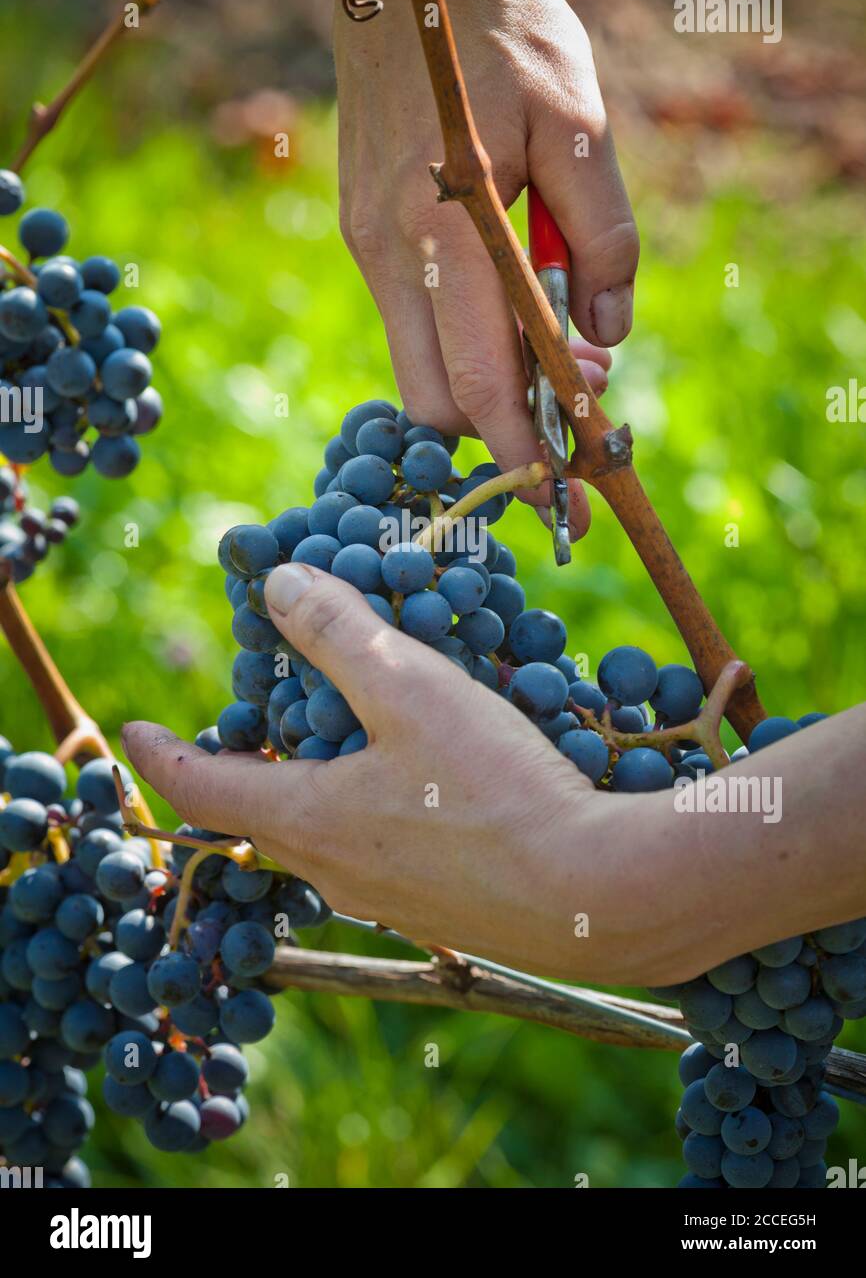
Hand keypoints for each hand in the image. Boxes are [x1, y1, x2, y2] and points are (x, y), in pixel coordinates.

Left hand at [123, 565, 865, 986]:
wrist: (599, 897)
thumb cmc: (495, 790)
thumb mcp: (412, 688)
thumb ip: (340, 634)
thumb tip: (278, 586)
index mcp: (306, 819)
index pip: (203, 785)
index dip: (161, 752)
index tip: (131, 730)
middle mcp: (333, 870)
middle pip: (261, 813)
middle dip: (245, 764)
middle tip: (253, 718)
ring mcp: (387, 898)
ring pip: (322, 833)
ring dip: (313, 784)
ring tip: (337, 737)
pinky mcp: (439, 906)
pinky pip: (376, 850)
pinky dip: (370, 805)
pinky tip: (423, 778)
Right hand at [334, 0, 638, 536]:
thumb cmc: (505, 37)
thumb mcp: (580, 123)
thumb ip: (600, 239)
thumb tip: (604, 336)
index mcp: (442, 224)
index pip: (476, 377)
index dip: (516, 447)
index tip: (555, 492)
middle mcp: (387, 248)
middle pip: (434, 398)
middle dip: (498, 430)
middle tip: (570, 404)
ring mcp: (364, 243)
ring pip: (418, 366)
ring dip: (482, 383)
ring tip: (549, 340)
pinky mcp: (361, 233)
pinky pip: (410, 322)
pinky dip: (461, 339)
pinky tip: (505, 298)